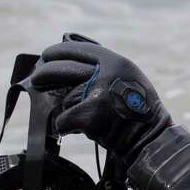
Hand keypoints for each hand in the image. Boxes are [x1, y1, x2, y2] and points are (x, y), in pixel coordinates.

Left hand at [28, 34, 171, 166]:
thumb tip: (70, 64)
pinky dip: (67, 128)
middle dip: (43, 74)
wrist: (153, 140)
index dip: (57, 51)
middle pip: (59, 68)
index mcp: (116, 62)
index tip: (47, 56)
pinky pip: (63, 120)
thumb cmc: (141, 113)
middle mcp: (106, 73)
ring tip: (85, 118)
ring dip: (67, 109)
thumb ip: (106, 69)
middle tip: (36, 79)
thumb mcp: (130, 79)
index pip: (77, 49)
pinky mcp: (89, 115)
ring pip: (63, 98)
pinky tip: (81, 131)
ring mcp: (97, 94)